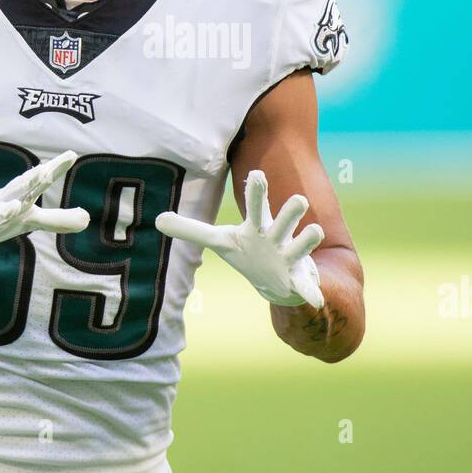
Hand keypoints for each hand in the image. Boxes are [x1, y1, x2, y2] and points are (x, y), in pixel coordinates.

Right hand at [0, 150, 89, 259]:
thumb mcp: (29, 219)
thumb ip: (57, 219)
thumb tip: (87, 219)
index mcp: (19, 198)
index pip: (40, 182)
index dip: (55, 169)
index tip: (72, 155)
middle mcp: (3, 202)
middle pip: (20, 190)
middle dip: (32, 181)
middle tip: (47, 171)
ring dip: (4, 210)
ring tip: (14, 208)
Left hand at [155, 169, 324, 307]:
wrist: (276, 279)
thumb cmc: (248, 251)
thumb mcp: (219, 241)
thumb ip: (191, 230)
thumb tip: (156, 219)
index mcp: (258, 226)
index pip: (256, 204)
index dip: (257, 190)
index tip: (256, 173)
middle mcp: (277, 237)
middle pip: (285, 219)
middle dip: (291, 210)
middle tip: (298, 199)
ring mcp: (290, 258)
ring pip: (301, 246)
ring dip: (308, 240)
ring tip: (315, 232)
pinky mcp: (297, 280)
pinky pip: (307, 287)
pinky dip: (311, 293)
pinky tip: (314, 299)